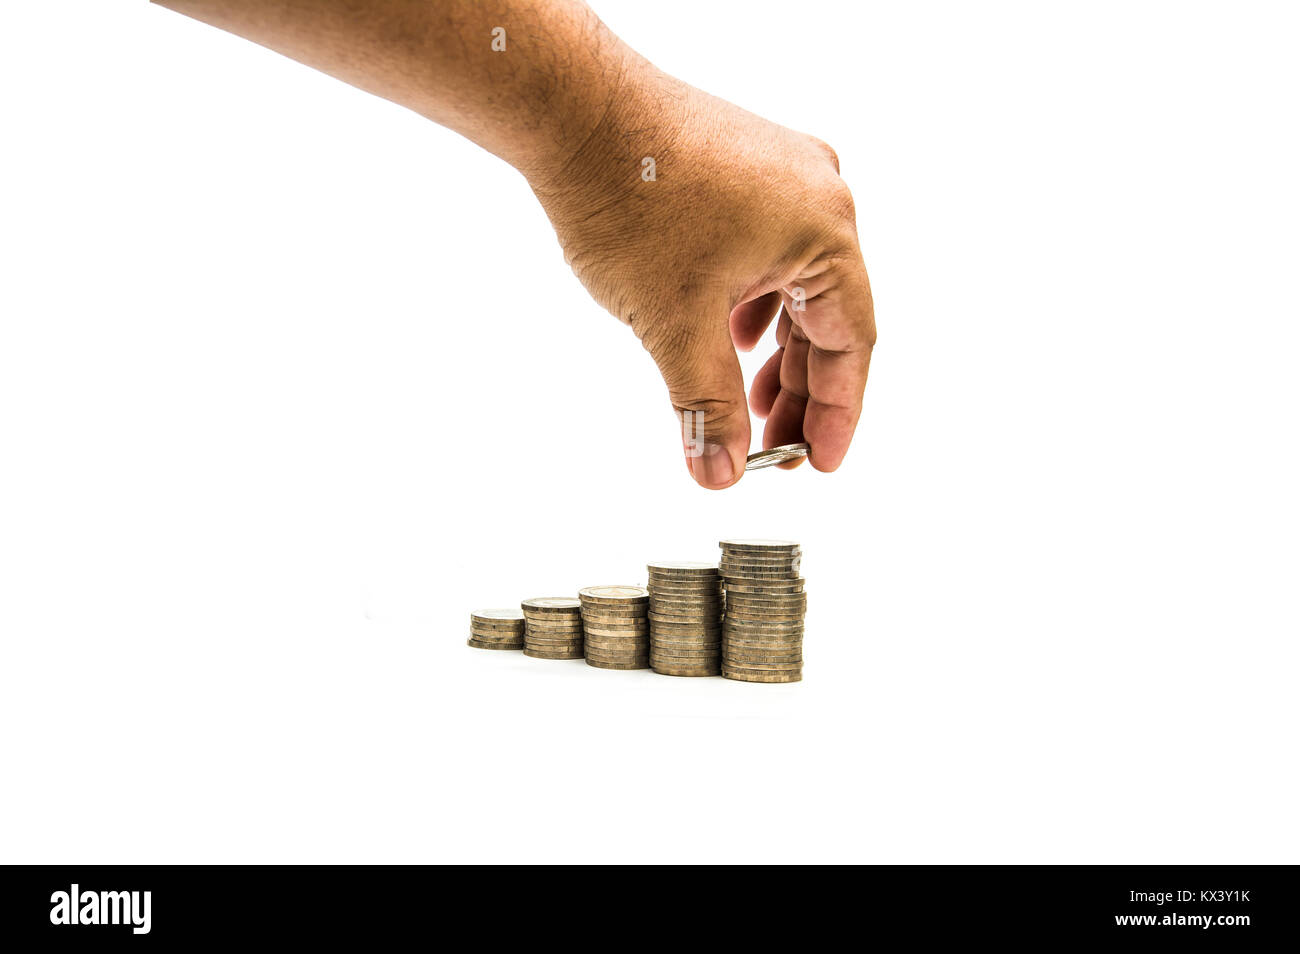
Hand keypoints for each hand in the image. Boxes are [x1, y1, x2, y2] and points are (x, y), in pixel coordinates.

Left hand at [530, 67, 875, 488]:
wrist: (574, 112)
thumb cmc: (631, 195)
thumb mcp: (675, 324)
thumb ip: (707, 405)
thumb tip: (721, 471)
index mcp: (826, 231)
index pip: (850, 344)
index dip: (836, 413)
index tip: (818, 461)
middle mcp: (819, 197)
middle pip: (825, 318)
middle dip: (798, 390)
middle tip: (774, 449)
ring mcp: (783, 176)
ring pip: (794, 287)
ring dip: (773, 351)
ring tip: (748, 403)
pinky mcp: (746, 169)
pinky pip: (768, 253)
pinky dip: (752, 305)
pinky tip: (727, 337)